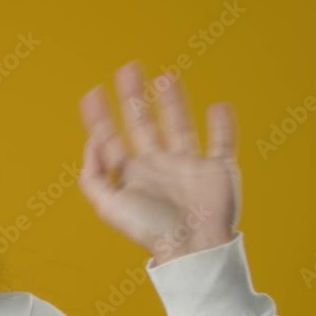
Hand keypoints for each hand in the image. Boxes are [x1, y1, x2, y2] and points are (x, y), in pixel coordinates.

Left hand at [76, 61, 241, 265]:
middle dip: (133, 96)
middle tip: (127, 69)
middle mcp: (158, 166)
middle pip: (143, 123)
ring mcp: (188, 166)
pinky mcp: (217, 169)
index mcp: (131, 174)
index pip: (111, 139)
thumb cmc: (150, 231)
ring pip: (179, 125)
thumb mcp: (108, 205)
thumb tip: (92, 142)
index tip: (92, 92)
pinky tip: (218, 107)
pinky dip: (223, 124)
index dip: (99, 117)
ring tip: (164, 77)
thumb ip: (93, 175)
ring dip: (172, 101)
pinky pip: (222, 142)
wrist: (193, 247)